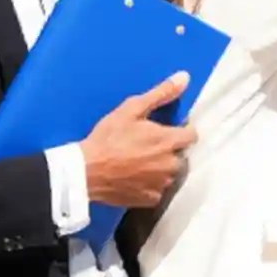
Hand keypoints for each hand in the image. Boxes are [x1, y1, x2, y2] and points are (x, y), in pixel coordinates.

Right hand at [80, 72, 197, 207]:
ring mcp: (161, 184)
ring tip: (139, 162)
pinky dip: (149, 185)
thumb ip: (161, 94)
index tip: (167, 130)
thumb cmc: (107, 138)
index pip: (192, 135)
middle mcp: (170, 164)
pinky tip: (134, 177)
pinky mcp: (149, 199)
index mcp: (169, 141)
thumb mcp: (132, 109)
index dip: (181, 131)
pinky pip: (157, 191)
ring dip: (160, 168)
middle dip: (169, 150)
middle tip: (147, 146)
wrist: (84, 172)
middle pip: (181, 155)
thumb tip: (184, 78)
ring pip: (169, 174)